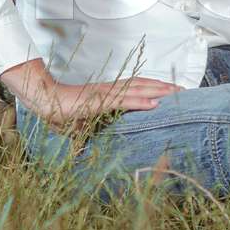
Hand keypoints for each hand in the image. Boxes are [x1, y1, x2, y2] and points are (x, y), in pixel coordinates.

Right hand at [0, 59, 183, 136]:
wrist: (44, 101)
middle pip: (142, 84)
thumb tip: (93, 145)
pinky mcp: (99, 102)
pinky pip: (124, 102)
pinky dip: (140, 102)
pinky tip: (154, 104)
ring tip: (177, 93)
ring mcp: (105, 94)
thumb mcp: (83, 122)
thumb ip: (93, 127)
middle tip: (184, 90)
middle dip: (164, 87)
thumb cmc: (61, 111)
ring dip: (158, 91)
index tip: (172, 90)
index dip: (154, 87)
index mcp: (108, 93)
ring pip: (137, 90)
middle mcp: (110, 90)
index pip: (136, 87)